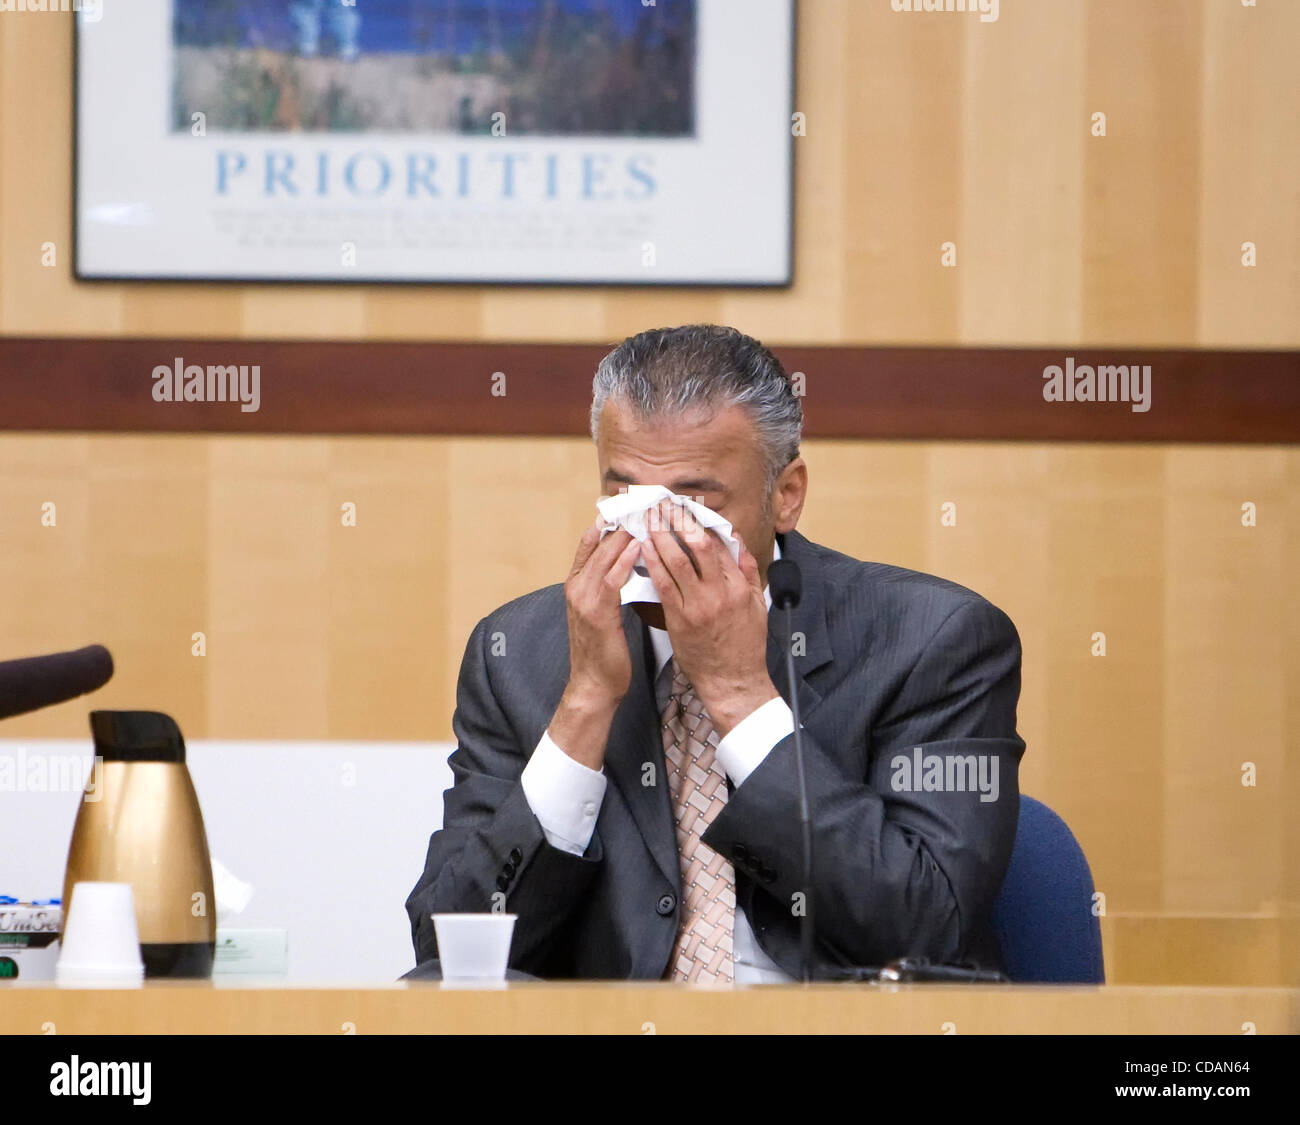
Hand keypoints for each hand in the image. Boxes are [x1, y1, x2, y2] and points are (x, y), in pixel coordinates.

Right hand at [549, 517, 641, 768]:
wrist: (593, 686)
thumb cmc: (606, 652)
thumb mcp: (604, 611)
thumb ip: (612, 585)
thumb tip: (633, 560)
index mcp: (577, 582)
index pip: (592, 539)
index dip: (612, 517)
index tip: (633, 499)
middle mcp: (576, 585)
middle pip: (598, 540)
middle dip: (623, 518)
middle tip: (646, 499)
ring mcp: (583, 598)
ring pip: (604, 554)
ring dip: (627, 532)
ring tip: (648, 513)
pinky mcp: (596, 613)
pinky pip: (611, 579)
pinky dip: (625, 560)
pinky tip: (641, 546)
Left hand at [641, 499, 778, 736]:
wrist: (732, 681)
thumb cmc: (745, 645)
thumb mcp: (757, 606)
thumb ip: (749, 573)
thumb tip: (737, 544)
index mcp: (740, 587)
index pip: (720, 544)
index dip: (702, 522)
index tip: (687, 507)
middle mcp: (720, 593)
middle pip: (698, 546)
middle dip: (679, 522)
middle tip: (664, 504)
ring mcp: (699, 605)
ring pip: (678, 562)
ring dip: (661, 536)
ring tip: (649, 518)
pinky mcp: (680, 619)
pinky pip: (664, 585)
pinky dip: (654, 563)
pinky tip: (644, 548)